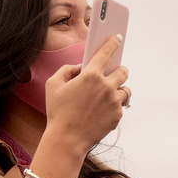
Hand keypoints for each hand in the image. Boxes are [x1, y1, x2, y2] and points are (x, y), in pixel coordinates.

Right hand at [42, 34, 128, 154]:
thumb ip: (66, 70)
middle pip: (123, 71)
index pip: (106, 53)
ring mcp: (114, 102)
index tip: (117, 38)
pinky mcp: (117, 116)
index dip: (112, 43)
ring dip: (118, 89)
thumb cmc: (58, 112)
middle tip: (114, 72)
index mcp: (90, 76)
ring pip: (125, 90)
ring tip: (108, 94)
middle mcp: (106, 87)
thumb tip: (79, 68)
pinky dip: (114, 105)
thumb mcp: (53, 85)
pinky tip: (102, 110)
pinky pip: (120, 106)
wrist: (67, 140)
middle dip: (119, 70)